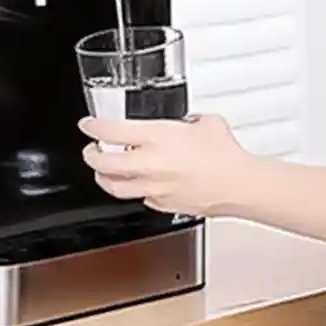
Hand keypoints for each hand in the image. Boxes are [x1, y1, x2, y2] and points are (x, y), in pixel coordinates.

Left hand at [78, 114, 255, 217]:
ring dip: (104, 178)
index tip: (88, 125)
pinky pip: (140, 198)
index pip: (110, 131)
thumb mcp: (205, 122)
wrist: (237, 184)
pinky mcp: (161, 204)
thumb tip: (188, 122)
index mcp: (156, 137)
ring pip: (114, 187)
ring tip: (103, 172)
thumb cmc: (225, 155)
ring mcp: (153, 187)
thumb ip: (188, 120)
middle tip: (90, 150)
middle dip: (90, 156)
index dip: (92, 127)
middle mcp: (150, 163)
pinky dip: (135, 191)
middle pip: (102, 163)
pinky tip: (139, 185)